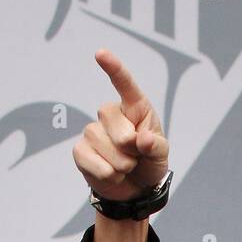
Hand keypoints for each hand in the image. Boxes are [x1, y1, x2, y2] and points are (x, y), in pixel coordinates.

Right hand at [72, 48, 169, 202]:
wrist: (135, 188)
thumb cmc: (149, 162)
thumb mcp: (160, 154)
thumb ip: (155, 146)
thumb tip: (142, 140)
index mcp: (134, 107)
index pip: (124, 84)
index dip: (113, 68)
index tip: (101, 54)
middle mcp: (110, 114)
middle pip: (116, 125)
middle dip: (131, 148)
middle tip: (136, 157)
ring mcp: (92, 131)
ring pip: (106, 148)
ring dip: (122, 166)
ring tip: (126, 166)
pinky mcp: (81, 151)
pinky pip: (95, 164)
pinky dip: (110, 176)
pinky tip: (113, 174)